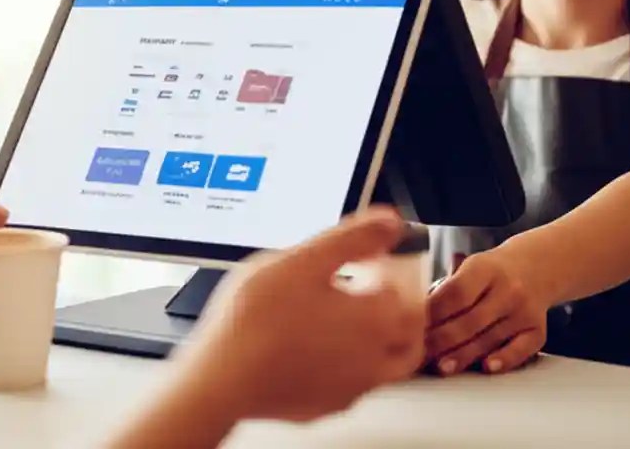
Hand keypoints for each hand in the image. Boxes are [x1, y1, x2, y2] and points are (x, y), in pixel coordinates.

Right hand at [174, 208, 425, 422]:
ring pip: (387, 362)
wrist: (219, 378)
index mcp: (376, 319)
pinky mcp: (325, 406)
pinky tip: (323, 346)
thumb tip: (389, 223)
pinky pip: (353, 384)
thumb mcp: (304, 259)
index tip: (368, 253)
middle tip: (374, 284)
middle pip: (409, 329)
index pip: (405, 285)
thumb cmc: (254, 321)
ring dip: (379, 335)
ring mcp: (351, 388)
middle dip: (398, 302)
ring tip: (349, 315)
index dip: (388, 263)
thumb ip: (352, 238)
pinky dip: (350, 362)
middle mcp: (374, 359)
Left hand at [425, 248, 548, 375]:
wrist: (535, 267)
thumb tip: (418, 320)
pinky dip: (504, 359)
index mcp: (485, 268)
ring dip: (463, 355)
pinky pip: (521, 349)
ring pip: (489, 338)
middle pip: (470, 320)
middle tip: (420, 355)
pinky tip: (487, 367)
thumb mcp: (470, 267)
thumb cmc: (491, 273)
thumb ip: (448, 290)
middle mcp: (508, 289)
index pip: (455, 293)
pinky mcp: (537, 330)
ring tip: (442, 367)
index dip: (433, 314)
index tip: (413, 328)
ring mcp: (524, 311)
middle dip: (441, 340)